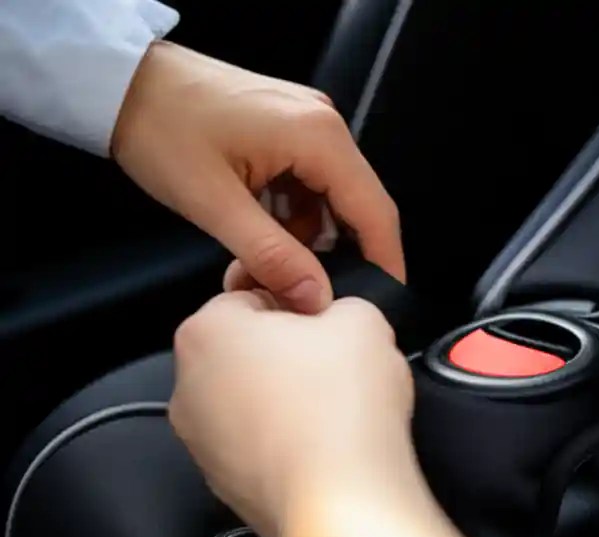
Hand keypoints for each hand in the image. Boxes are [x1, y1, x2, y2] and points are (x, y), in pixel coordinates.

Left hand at [112, 41, 404, 312]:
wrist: (119, 82)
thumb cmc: (161, 128)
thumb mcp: (214, 204)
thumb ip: (272, 255)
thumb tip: (315, 296)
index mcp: (318, 136)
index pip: (374, 211)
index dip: (386, 261)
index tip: (385, 299)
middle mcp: (323, 124)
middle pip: (358, 204)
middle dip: (340, 254)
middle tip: (316, 295)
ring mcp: (307, 122)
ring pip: (331, 198)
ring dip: (309, 237)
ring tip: (269, 266)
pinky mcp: (289, 127)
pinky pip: (310, 182)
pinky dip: (293, 215)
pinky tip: (263, 235)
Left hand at [169, 291, 422, 536]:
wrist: (341, 500)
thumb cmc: (340, 407)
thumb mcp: (363, 320)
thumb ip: (343, 307)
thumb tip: (340, 324)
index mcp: (206, 331)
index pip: (252, 298)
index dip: (299, 308)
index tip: (329, 326)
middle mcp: (188, 386)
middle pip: (245, 354)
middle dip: (289, 358)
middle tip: (338, 368)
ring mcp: (201, 443)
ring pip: (251, 405)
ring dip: (288, 403)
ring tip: (339, 414)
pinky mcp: (225, 486)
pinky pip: (261, 449)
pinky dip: (289, 446)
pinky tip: (328, 449)